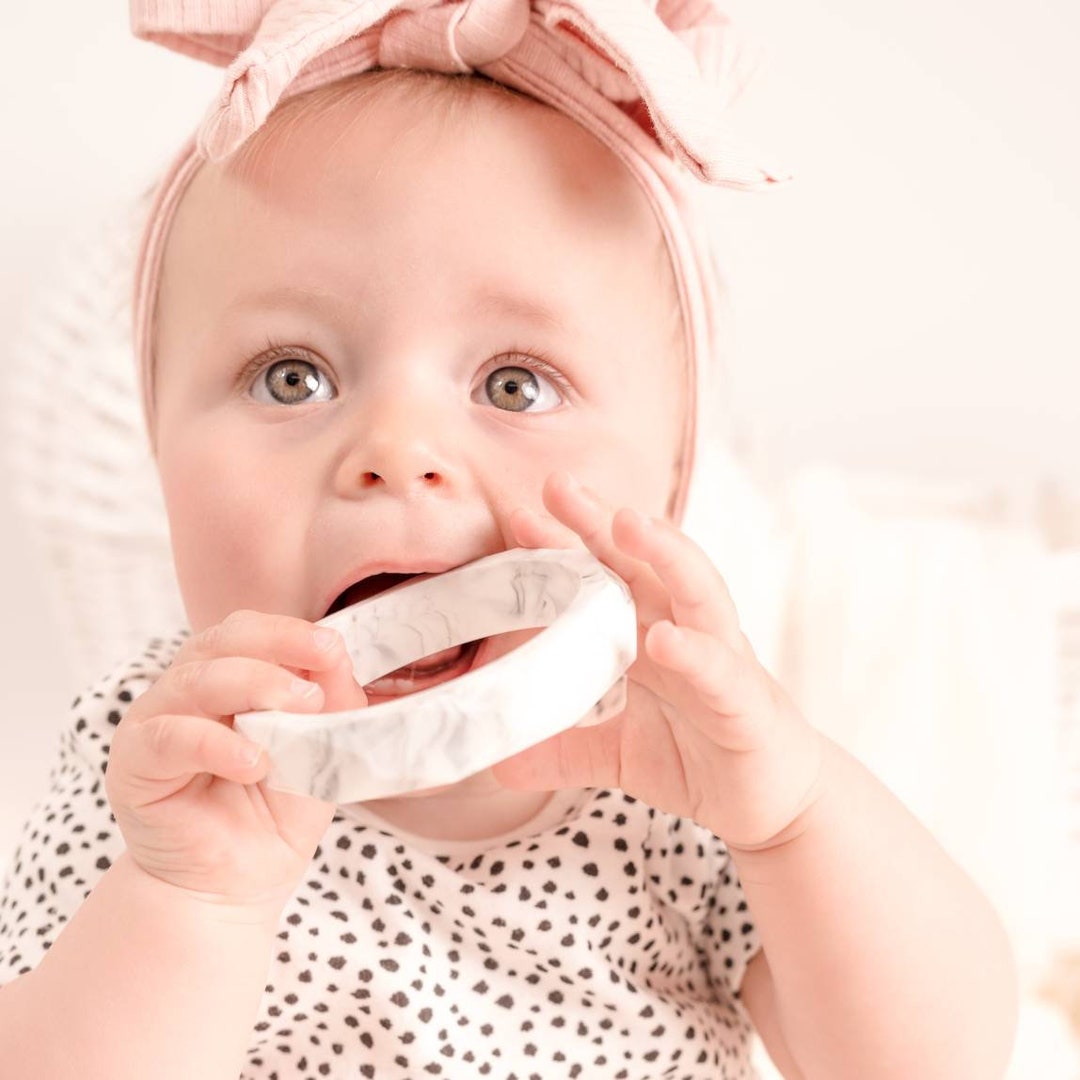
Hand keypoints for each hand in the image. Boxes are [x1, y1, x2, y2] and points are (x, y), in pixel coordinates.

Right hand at [106, 610, 365, 909]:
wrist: (236, 886)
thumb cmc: (275, 814)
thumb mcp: (321, 752)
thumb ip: (332, 705)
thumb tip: (338, 658)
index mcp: (230, 676)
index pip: (251, 631)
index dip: (289, 632)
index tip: (332, 647)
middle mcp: (188, 688)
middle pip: (222, 641)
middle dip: (277, 648)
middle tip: (319, 676)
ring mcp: (155, 720)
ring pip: (198, 680)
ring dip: (256, 686)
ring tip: (301, 711)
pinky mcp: (134, 763)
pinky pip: (171, 737)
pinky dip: (217, 744)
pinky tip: (253, 762)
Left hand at [494, 471, 829, 850]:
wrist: (773, 804)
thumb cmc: (696, 756)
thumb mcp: (613, 751)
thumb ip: (560, 749)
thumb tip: (498, 758)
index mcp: (649, 630)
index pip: (603, 574)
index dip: (563, 544)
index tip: (518, 515)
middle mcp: (685, 630)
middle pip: (643, 563)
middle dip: (601, 519)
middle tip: (559, 484)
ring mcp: (721, 660)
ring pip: (697, 591)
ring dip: (665, 553)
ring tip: (627, 521)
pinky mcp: (746, 705)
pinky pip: (721, 671)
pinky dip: (695, 653)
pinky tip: (665, 639)